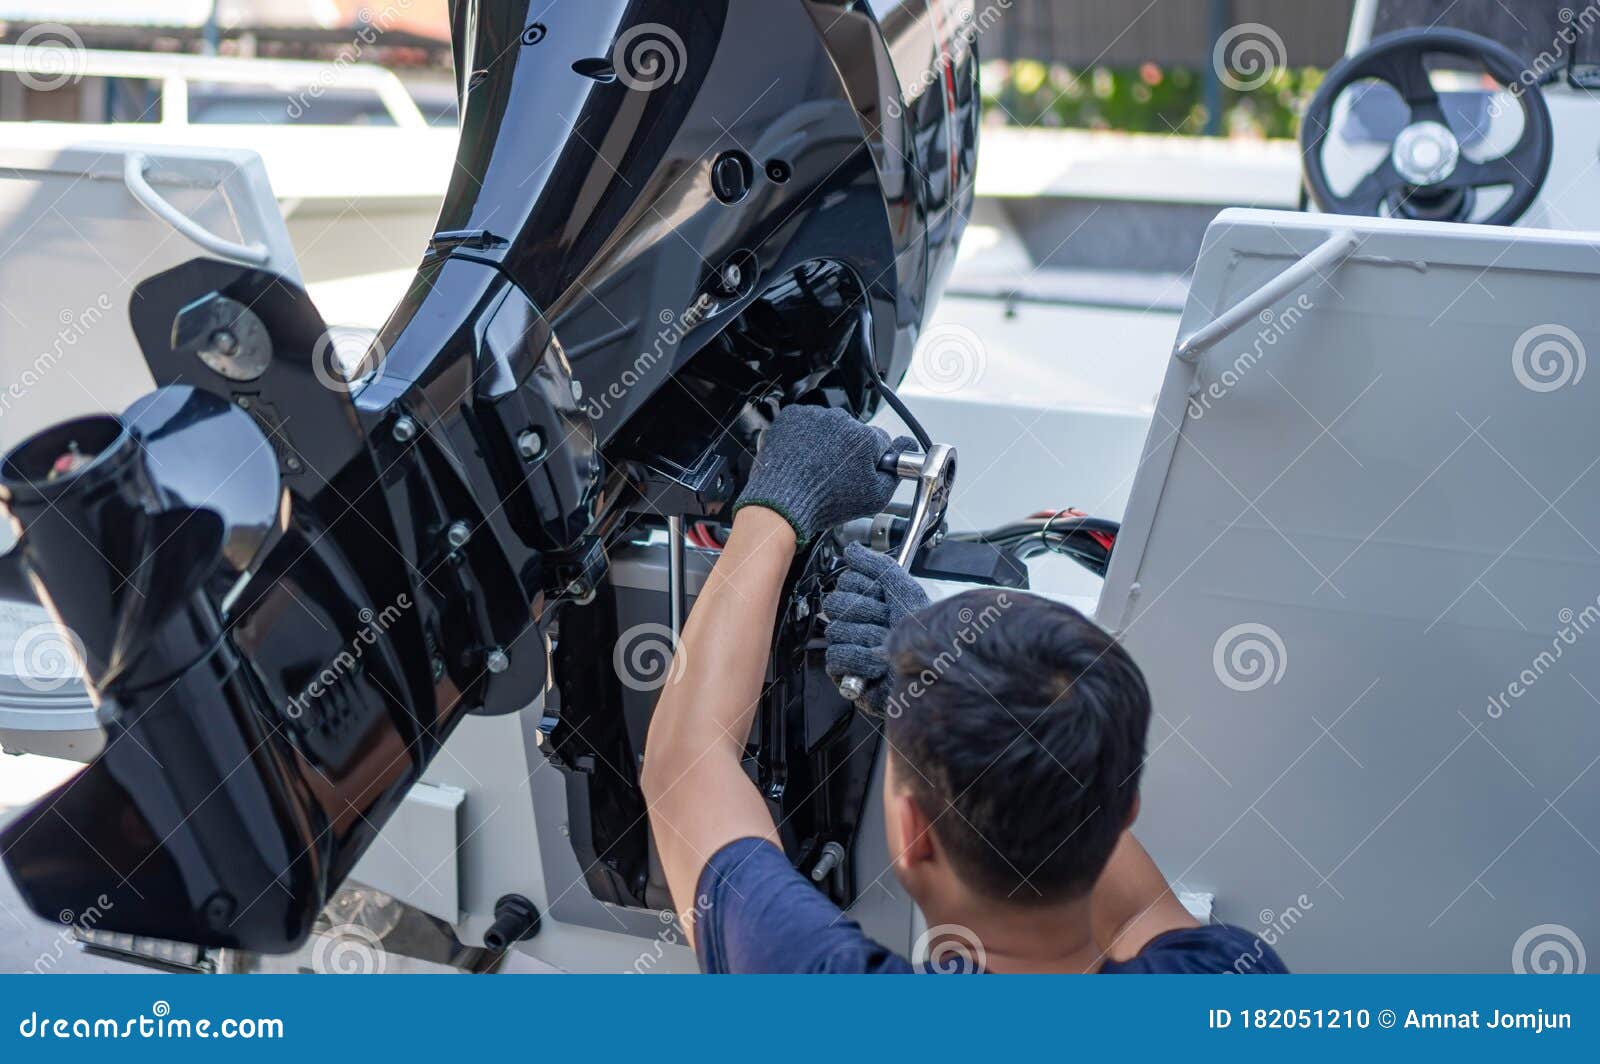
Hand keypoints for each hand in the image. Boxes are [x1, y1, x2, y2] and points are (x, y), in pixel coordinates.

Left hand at [734, 405, 912, 547]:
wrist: (783, 503)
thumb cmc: (823, 501)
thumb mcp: (874, 498)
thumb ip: (895, 472)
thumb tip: (906, 449)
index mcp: (865, 437)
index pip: (880, 441)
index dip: (872, 460)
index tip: (861, 471)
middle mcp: (841, 420)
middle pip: (854, 433)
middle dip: (848, 450)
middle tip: (836, 475)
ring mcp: (815, 417)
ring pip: (829, 427)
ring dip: (826, 442)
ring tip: (816, 468)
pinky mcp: (793, 417)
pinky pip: (805, 423)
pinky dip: (804, 437)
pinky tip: (803, 458)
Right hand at [822, 542, 929, 714]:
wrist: (933, 672)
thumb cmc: (924, 636)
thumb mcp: (905, 592)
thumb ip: (879, 567)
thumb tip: (852, 549)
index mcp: (871, 600)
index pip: (846, 581)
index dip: (865, 588)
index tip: (883, 597)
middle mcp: (858, 622)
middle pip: (835, 604)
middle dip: (865, 613)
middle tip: (885, 622)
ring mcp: (850, 646)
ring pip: (836, 630)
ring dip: (866, 638)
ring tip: (884, 646)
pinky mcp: (846, 672)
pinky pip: (836, 655)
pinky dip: (859, 659)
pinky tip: (875, 664)